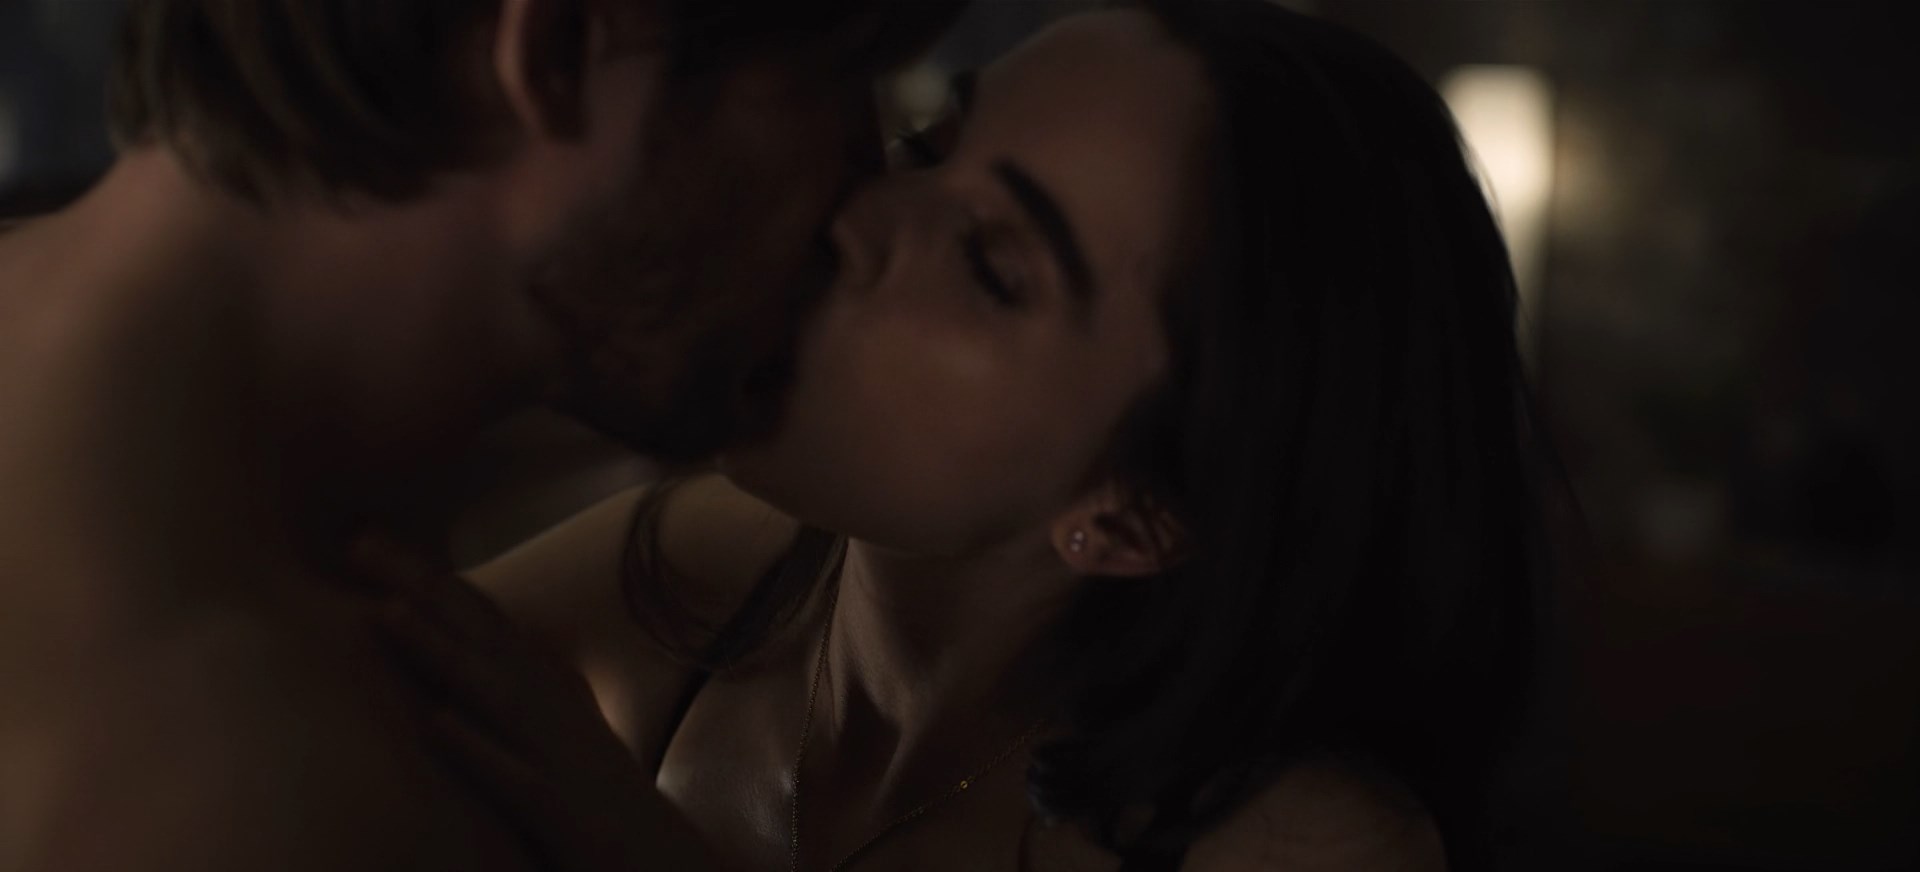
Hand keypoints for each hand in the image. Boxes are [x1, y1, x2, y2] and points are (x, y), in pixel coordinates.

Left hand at [348, 536, 712, 871]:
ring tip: (387, 612)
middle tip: (358, 541)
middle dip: (424, 589)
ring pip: (498, 696)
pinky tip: (437, 723)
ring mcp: (567, 764)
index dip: (431, 580)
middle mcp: (561, 717)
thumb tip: (457, 688)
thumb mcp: (566, 749)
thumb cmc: (610, 822)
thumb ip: (523, 711)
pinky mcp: (570, 818)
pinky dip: (480, 749)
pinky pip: (519, 780)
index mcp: (555, 699)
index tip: (370, 541)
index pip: (486, 624)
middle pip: (484, 639)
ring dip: (444, 652)